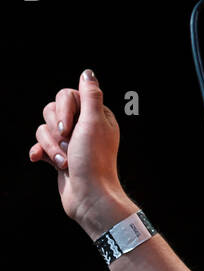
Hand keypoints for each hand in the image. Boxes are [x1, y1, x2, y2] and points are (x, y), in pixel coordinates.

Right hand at [28, 70, 130, 233]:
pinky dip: (41, 152)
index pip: (68, 95)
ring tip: (64, 161)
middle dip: (55, 130)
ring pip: (44, 129)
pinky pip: (40, 145)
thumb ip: (90, 95)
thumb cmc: (93, 160)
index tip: (69, 127)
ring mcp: (70, 141)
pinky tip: (41, 160)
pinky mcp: (59, 156)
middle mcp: (84, 125)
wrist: (89, 196)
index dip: (64, 110)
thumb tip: (87, 73)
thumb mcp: (94, 122)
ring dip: (51, 146)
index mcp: (96, 115)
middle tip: (69, 145)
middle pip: (52, 111)